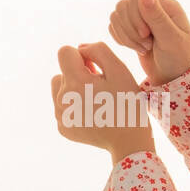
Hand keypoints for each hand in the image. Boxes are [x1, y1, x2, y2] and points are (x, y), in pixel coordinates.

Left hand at [51, 42, 154, 159]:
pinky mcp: (63, 128)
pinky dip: (75, 107)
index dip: (80, 56)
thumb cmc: (128, 103)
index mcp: (75, 82)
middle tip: (100, 87)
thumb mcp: (120, 70)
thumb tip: (80, 48)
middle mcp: (62, 99)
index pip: (64, 52)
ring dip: (73, 89)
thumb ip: (98, 50)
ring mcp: (61, 116)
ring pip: (60, 90)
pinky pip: (63, 108)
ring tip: (95, 100)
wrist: (129, 142)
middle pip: (61, 72)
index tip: (95, 69)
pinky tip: (93, 114)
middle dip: (78, 74)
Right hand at [108, 0, 189, 85]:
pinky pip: (113, 27)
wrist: (174, 76)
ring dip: (126, 35)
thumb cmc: (179, 58)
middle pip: (123, 5)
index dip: (135, 14)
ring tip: (144, 48)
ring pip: (116, 16)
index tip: (146, 34)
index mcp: (165, 5)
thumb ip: (158, 17)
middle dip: (130, 28)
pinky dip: (121, 39)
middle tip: (147, 44)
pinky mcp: (131, 30)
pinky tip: (135, 48)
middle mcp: (152, 8)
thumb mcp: (171, 39)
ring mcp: (140, 18)